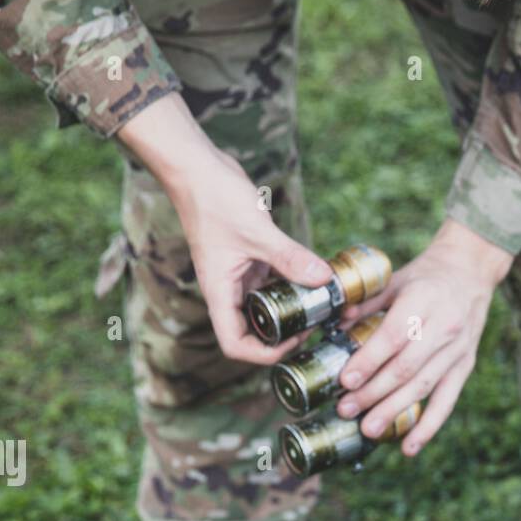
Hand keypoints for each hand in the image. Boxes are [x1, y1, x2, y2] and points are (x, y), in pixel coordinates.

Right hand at [118, 93, 329, 364]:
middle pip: (254, 332)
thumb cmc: (212, 197)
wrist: (196, 166)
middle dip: (284, 334)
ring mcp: (238, 276)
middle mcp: (227, 291)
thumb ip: (290, 257)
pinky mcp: (248, 260)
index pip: (235, 345)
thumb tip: (323, 279)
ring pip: (266, 306)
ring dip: (291, 308)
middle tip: (315, 323)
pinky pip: (272, 281)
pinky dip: (291, 282)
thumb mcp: (256, 230)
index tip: (293, 340)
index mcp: (219, 294)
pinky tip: (313, 275)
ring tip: (319, 303)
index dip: (263, 354)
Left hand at [336, 220, 512, 454]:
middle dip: (373, 393)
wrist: (470, 271)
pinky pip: (446, 402)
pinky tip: (409, 447)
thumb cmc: (424, 278)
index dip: (369, 361)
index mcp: (423, 300)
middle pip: (406, 368)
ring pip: (423, 387)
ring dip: (394, 412)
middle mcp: (444, 326)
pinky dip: (428, 427)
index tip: (346, 380)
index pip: (393, 337)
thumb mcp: (394, 279)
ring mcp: (457, 350)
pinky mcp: (464, 367)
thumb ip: (365, 303)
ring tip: (368, 429)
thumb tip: (336, 324)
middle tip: (346, 409)